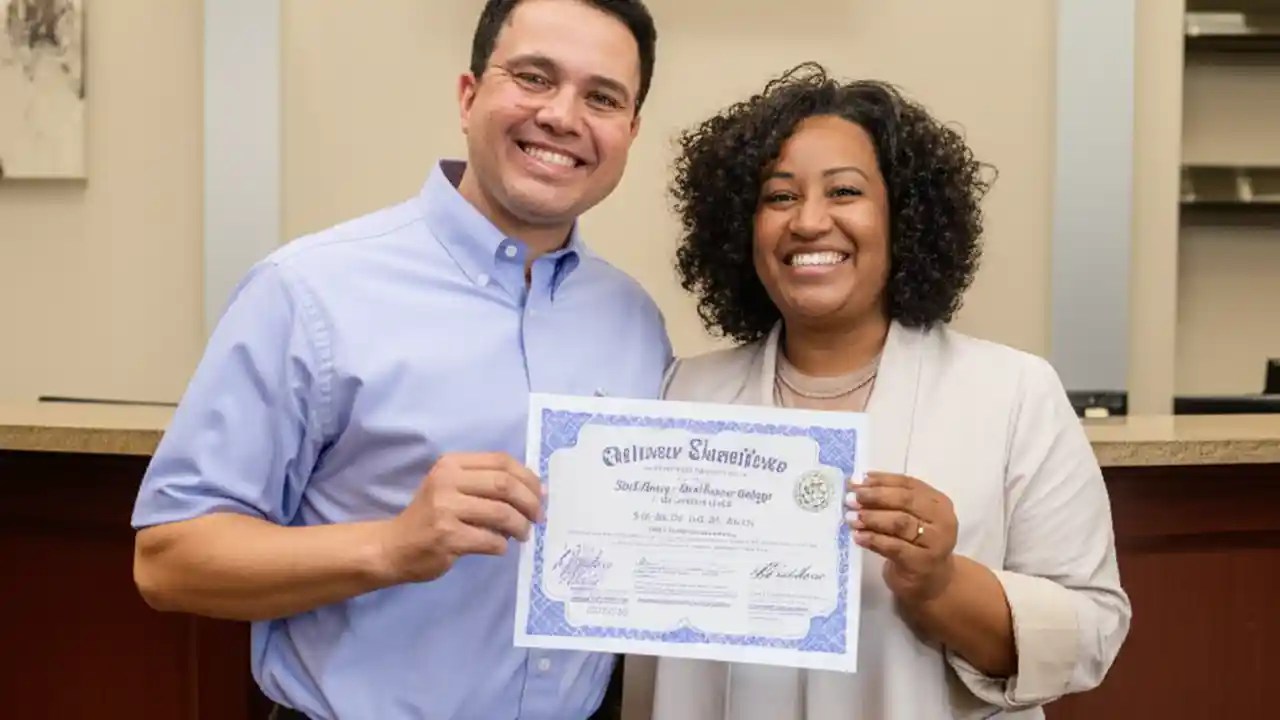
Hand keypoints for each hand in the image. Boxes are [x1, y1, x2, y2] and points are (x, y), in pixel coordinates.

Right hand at [380, 452, 543, 583]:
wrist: (393, 547)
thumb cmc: (430, 517)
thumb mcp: (451, 488)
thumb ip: (485, 484)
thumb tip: (536, 490)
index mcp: (451, 464)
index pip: (501, 461)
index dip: (528, 476)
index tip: (541, 493)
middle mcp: (446, 481)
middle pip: (505, 484)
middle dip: (530, 501)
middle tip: (538, 516)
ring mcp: (445, 509)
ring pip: (501, 512)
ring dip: (520, 526)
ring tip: (523, 534)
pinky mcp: (447, 537)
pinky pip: (490, 540)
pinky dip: (502, 545)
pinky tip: (500, 547)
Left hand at [847, 472, 958, 605]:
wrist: (932, 582)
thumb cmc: (915, 545)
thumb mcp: (908, 518)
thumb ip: (888, 501)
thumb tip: (855, 485)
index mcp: (938, 502)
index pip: (908, 483)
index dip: (881, 480)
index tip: (856, 481)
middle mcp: (942, 519)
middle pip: (905, 500)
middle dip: (875, 497)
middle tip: (851, 498)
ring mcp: (935, 542)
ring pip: (900, 522)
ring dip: (872, 518)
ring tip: (851, 517)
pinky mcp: (922, 563)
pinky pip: (894, 547)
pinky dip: (873, 539)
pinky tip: (858, 536)